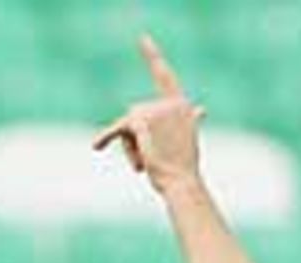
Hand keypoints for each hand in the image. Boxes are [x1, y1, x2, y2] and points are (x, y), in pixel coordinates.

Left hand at [92, 34, 204, 193]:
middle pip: (136, 112)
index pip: (164, 76)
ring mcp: (155, 110)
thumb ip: (189, 119)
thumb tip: (201, 109)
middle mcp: (169, 103)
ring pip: (126, 123)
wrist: (182, 185)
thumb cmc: (184, 170)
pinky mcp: (140, 120)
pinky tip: (99, 146)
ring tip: (143, 165)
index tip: (141, 38)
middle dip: (133, 138)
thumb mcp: (187, 139)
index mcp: (181, 106)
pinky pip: (116, 128)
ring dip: (127, 147)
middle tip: (146, 164)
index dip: (152, 55)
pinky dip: (105, 137)